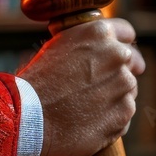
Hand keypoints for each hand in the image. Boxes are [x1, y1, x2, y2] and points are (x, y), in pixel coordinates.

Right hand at [18, 18, 144, 155]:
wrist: (26, 118)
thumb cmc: (35, 83)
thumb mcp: (57, 48)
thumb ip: (87, 46)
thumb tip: (108, 53)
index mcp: (99, 33)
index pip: (126, 33)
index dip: (122, 45)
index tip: (124, 57)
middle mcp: (117, 55)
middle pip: (129, 64)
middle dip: (116, 75)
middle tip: (97, 90)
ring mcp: (124, 85)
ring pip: (127, 92)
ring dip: (113, 99)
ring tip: (84, 110)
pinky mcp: (123, 114)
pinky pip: (123, 116)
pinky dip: (110, 121)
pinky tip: (87, 123)